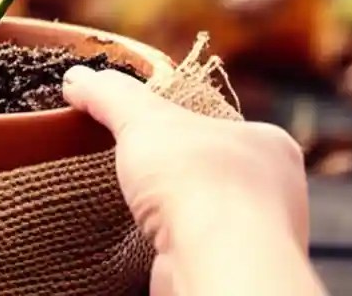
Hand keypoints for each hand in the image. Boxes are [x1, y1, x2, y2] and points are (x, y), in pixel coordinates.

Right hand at [63, 66, 324, 295]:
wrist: (215, 261)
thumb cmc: (199, 182)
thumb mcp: (142, 118)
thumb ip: (111, 95)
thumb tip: (77, 78)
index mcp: (268, 145)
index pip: (220, 126)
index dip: (180, 125)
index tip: (146, 129)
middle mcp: (274, 193)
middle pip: (211, 171)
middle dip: (174, 172)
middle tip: (135, 167)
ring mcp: (256, 238)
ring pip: (205, 216)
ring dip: (172, 213)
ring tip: (136, 205)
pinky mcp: (232, 273)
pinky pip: (194, 251)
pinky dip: (169, 246)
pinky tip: (146, 241)